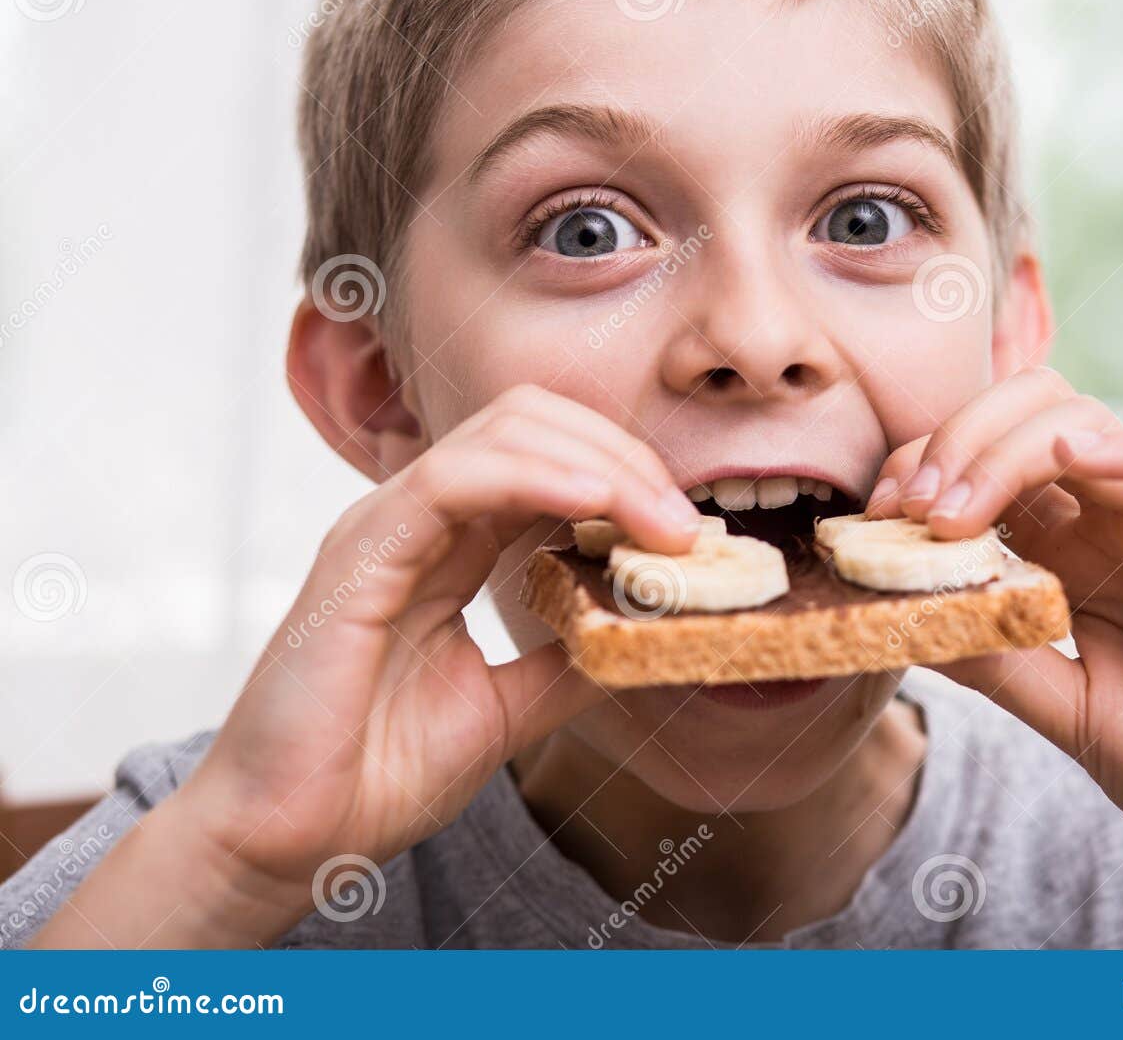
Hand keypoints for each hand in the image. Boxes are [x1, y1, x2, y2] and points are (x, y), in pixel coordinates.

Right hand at [39, 384, 700, 946]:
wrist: (292, 837)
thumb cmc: (378, 773)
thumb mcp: (513, 708)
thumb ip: (575, 659)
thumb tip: (656, 631)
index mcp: (452, 542)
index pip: (551, 458)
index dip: (628, 477)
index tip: (691, 535)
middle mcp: (420, 517)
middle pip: (537, 424)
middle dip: (627, 459)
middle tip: (688, 527)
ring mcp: (387, 526)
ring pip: (504, 431)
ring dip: (601, 465)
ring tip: (661, 523)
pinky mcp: (361, 551)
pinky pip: (453, 478)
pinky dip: (535, 476)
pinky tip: (594, 503)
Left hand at [869, 368, 1122, 946]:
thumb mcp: (1061, 711)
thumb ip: (992, 658)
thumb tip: (897, 612)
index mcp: (1073, 553)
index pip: (989, 462)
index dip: (924, 467)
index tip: (873, 515)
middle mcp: (1117, 526)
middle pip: (1028, 419)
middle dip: (953, 441)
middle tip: (909, 505)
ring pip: (1090, 426)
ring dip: (1007, 447)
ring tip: (958, 507)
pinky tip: (1075, 455)